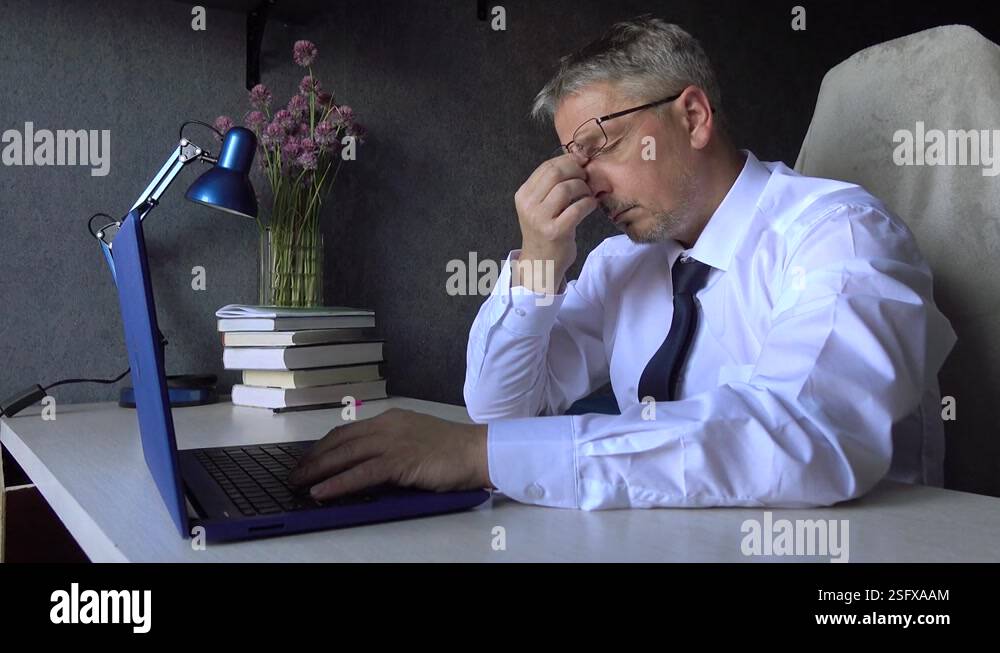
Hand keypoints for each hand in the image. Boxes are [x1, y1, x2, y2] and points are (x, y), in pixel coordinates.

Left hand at [287, 408, 493, 500]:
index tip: (309, 459)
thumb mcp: (416, 440)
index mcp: (391, 419)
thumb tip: (367, 465)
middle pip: (340, 441)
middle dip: (313, 458)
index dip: (325, 446)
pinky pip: (361, 473)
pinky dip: (338, 483)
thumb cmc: (453, 451)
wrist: (477, 451)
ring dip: (318, 470)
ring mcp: (393, 442)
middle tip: (294, 474)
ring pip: (345, 455)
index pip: (348, 431)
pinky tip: (321, 492)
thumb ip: (392, 447)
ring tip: (299, 484)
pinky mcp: (400, 461)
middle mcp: (387, 426)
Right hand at [513, 154, 597, 292]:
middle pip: (556, 173)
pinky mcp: (555, 231)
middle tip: (587, 178)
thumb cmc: (545, 231)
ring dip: (583, 188)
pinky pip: (577, 208)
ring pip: (566, 189)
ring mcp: (540, 219)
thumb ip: (554, 185)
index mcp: (523, 194)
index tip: (582, 162)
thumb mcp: (541, 206)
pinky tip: (591, 206)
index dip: (568, 160)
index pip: (547, 166)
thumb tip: (580, 157)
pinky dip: (588, 204)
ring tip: (588, 195)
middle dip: (576, 171)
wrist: (541, 264)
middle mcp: (528, 205)